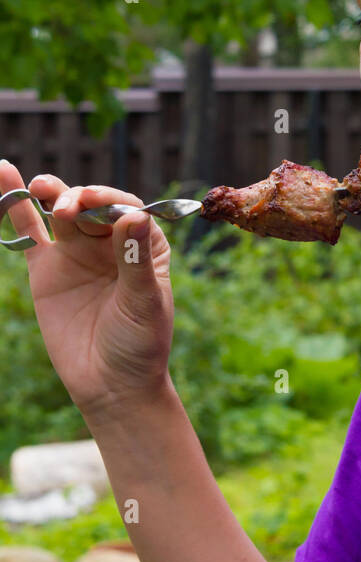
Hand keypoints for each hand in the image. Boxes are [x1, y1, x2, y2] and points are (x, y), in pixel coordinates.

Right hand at [0, 159, 174, 421]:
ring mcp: (77, 251)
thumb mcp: (144, 302)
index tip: (95, 202)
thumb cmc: (140, 343)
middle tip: (69, 207)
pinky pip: (30, 232)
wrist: (111, 386)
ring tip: (41, 185)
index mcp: (145, 242)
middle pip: (92, 206)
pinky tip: (5, 175)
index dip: (109, 201)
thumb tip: (135, 215)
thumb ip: (136, 260)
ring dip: (52, 192)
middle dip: (80, 200)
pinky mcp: (47, 269)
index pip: (126, 209)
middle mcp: (110, 240)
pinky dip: (16, 206)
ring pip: (61, 211)